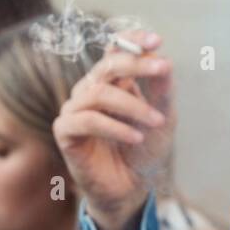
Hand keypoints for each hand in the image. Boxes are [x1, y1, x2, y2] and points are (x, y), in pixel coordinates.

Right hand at [52, 30, 173, 229]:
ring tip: (156, 121)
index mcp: (112, 81)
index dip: (132, 41)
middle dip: (137, 65)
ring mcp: (75, 109)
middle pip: (107, 65)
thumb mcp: (162, 118)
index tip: (157, 40)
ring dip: (133, 106)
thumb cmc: (144, 151)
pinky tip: (136, 137)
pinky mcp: (65, 132)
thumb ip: (162, 90)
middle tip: (163, 69)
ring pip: (99, 93)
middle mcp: (90, 90)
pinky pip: (87, 120)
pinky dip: (115, 128)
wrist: (131, 189)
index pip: (115, 50)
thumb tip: (164, 60)